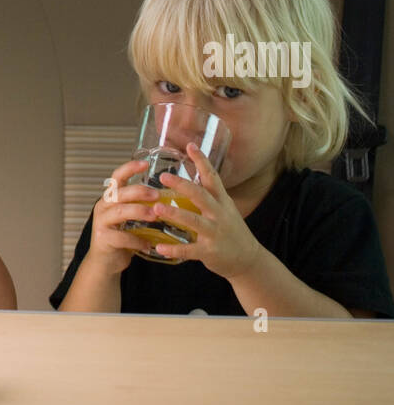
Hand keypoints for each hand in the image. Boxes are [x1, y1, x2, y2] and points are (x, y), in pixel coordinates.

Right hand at [87, 158, 162, 273]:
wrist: (105, 262)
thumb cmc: (121, 237)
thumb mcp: (128, 218)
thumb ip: (140, 206)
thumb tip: (169, 199)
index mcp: (110, 198)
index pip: (117, 177)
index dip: (130, 168)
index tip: (145, 164)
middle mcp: (103, 206)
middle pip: (119, 192)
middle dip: (139, 191)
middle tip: (157, 195)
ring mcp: (101, 222)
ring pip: (119, 212)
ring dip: (139, 211)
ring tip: (154, 215)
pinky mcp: (103, 238)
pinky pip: (122, 237)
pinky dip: (137, 240)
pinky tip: (148, 244)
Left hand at [150, 144, 262, 279]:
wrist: (248, 259)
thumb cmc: (231, 230)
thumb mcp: (225, 208)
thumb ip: (209, 195)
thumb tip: (187, 179)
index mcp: (222, 201)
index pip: (212, 177)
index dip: (202, 160)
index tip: (190, 145)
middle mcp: (219, 214)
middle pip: (200, 195)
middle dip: (182, 185)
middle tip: (163, 176)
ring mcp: (215, 233)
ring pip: (194, 221)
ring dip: (174, 214)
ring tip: (156, 208)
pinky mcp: (210, 252)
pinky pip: (189, 250)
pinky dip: (174, 249)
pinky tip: (159, 247)